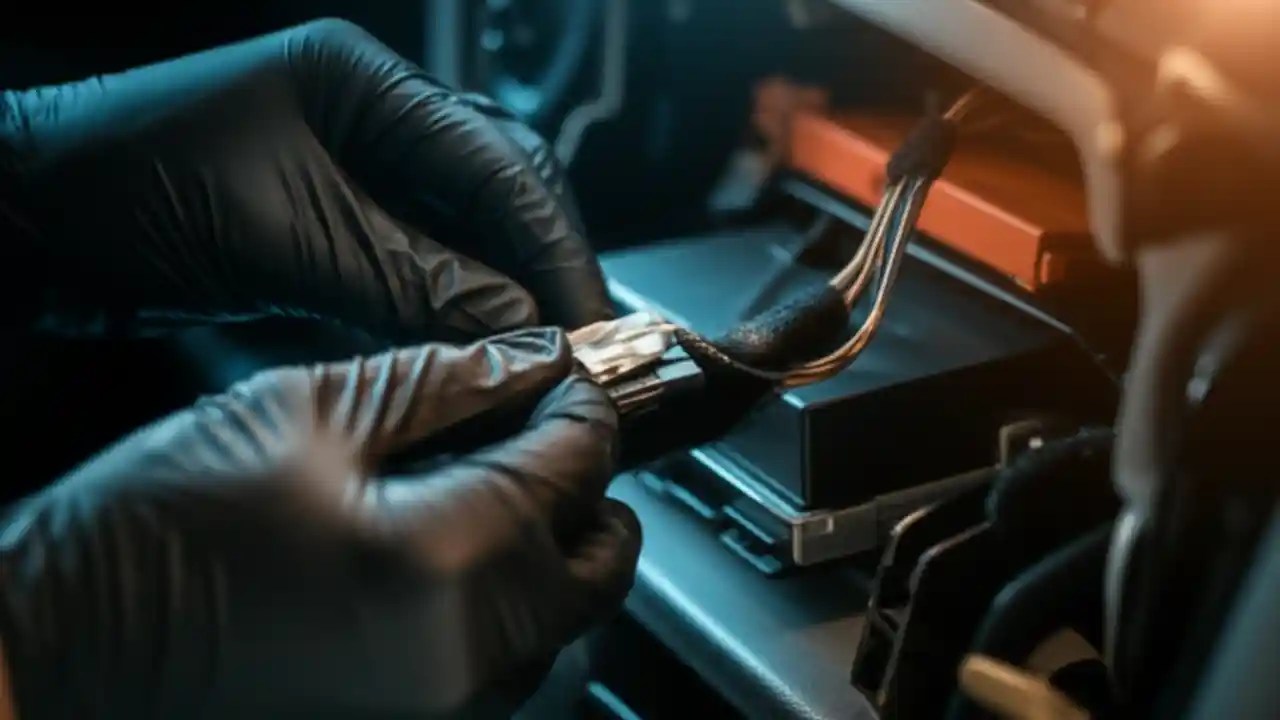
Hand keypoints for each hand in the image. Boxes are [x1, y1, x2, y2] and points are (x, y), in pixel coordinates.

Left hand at [0, 19, 610, 338]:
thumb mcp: (287, 235)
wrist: (31, 225)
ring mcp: (357, 172)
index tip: (588, 323)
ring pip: (469, 234)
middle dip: (545, 269)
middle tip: (579, 345)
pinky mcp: (336, 228)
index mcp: (369, 86)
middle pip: (502, 192)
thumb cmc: (125, 190)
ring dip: (506, 293)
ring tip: (539, 354)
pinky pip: (424, 265)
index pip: (503, 166)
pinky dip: (456, 308)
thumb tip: (517, 326)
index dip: (556, 250)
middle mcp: (375, 120)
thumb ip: (413, 279)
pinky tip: (477, 344)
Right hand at [0, 327, 638, 717]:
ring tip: (481, 487)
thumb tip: (534, 358)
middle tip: (531, 431)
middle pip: (603, 560)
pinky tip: (446, 553)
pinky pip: (513, 662)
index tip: (561, 377)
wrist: (74, 648)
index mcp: (442, 563)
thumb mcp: (303, 414)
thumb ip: (442, 382)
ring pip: (565, 617)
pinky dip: (511, 601)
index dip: (581, 404)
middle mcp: (467, 658)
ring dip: (550, 545)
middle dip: (583, 484)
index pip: (579, 464)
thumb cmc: (155, 534)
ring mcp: (449, 710)